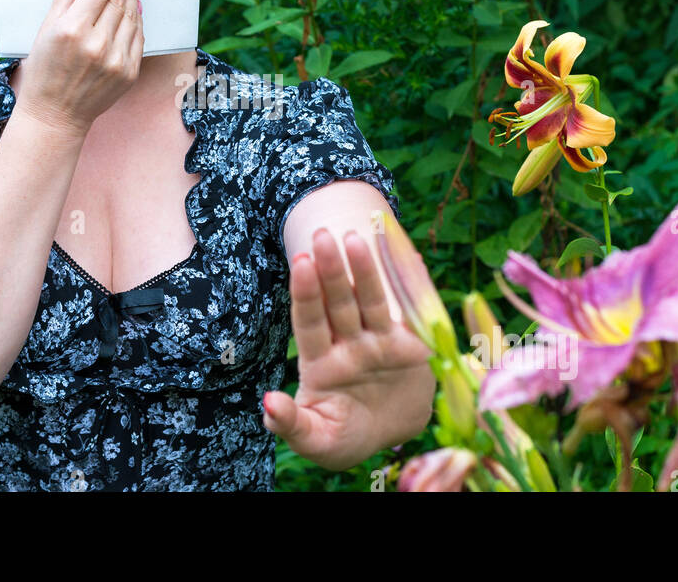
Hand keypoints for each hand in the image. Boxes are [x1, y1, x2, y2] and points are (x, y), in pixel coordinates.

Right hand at [17, 0, 143, 137]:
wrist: (55, 114)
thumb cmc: (44, 70)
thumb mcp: (46, 28)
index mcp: (72, 29)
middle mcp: (96, 44)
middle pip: (117, 0)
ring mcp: (116, 60)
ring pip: (131, 17)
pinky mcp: (129, 73)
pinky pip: (137, 38)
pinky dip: (137, 20)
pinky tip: (135, 8)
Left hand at [263, 227, 435, 470]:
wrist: (393, 435)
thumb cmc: (346, 437)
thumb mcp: (318, 441)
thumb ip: (292, 425)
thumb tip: (268, 403)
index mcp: (320, 363)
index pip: (309, 323)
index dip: (305, 294)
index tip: (300, 264)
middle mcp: (347, 344)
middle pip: (337, 303)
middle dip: (330, 271)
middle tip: (321, 236)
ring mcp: (378, 341)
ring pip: (368, 301)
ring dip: (362, 270)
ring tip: (353, 238)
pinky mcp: (409, 345)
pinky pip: (408, 310)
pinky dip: (409, 282)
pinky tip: (406, 254)